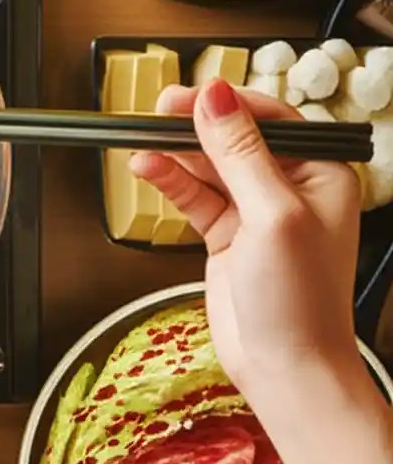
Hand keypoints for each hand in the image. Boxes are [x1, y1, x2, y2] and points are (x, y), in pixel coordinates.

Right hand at [129, 79, 363, 392]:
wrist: (285, 368)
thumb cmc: (300, 301)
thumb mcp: (271, 215)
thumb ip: (240, 153)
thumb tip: (216, 99)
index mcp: (322, 174)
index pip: (271, 119)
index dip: (227, 103)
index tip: (188, 95)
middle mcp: (289, 188)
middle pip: (234, 139)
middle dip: (194, 125)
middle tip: (155, 112)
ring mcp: (255, 212)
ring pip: (208, 165)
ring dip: (175, 154)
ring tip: (141, 143)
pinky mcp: (226, 235)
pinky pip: (194, 196)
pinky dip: (170, 181)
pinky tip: (147, 169)